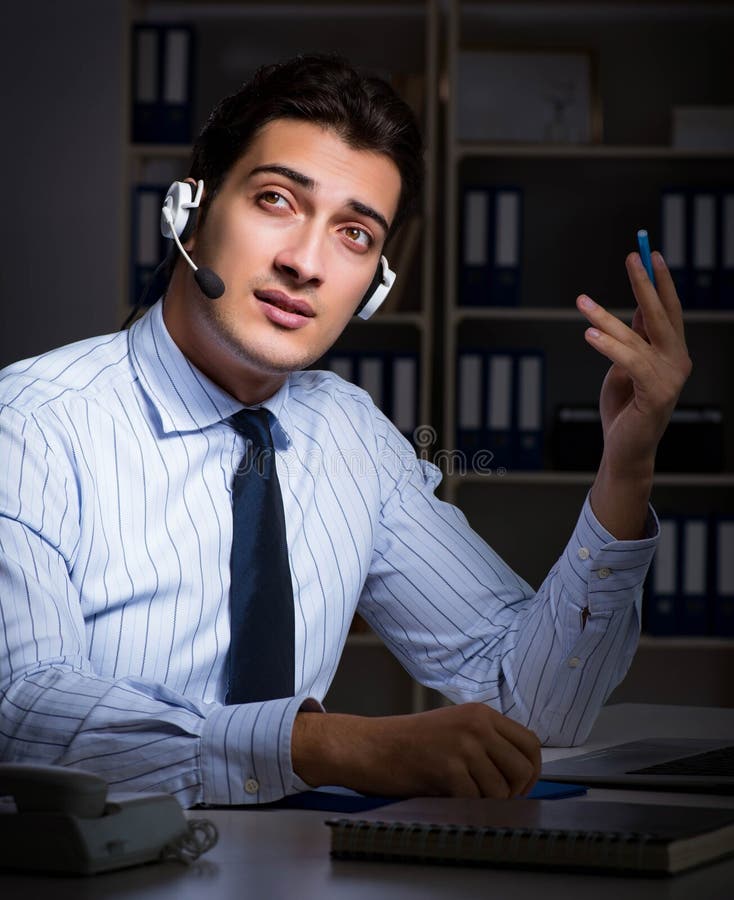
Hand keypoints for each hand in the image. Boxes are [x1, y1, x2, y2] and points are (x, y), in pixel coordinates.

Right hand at [292, 703, 540, 798]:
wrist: (371, 745)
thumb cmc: (411, 744)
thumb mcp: (455, 729)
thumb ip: (487, 743)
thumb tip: (522, 774)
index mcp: (481, 713)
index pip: (531, 743)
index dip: (532, 771)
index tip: (520, 787)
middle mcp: (476, 724)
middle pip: (523, 767)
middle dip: (515, 792)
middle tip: (495, 799)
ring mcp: (463, 744)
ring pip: (502, 789)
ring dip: (487, 802)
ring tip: (464, 796)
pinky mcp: (448, 766)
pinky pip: (475, 799)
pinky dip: (465, 807)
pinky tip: (448, 797)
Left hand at [577, 251, 691, 478]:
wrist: (625, 449)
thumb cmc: (624, 408)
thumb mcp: (627, 364)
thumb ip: (635, 338)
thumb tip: (639, 305)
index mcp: (673, 352)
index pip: (668, 310)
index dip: (659, 281)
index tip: (647, 254)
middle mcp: (678, 361)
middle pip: (661, 314)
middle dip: (645, 283)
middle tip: (632, 256)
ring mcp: (671, 378)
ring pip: (636, 338)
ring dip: (605, 317)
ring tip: (580, 301)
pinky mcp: (657, 394)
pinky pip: (630, 361)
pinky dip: (608, 346)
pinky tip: (589, 333)